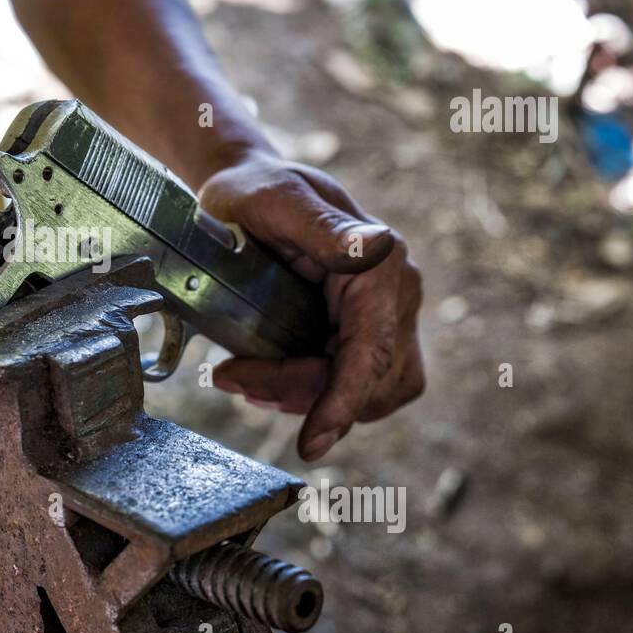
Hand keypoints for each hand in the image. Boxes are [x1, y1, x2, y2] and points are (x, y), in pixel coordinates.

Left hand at [198, 150, 424, 460]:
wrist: (249, 188)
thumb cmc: (254, 191)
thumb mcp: (274, 201)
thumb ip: (323, 230)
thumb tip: (372, 249)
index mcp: (380, 262)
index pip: (372, 352)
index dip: (343, 403)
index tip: (311, 444)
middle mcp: (397, 291)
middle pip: (372, 381)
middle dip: (305, 397)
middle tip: (235, 378)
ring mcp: (389, 314)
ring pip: (371, 392)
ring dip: (309, 400)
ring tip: (246, 379)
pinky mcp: (370, 331)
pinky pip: (358, 384)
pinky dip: (315, 394)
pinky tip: (267, 379)